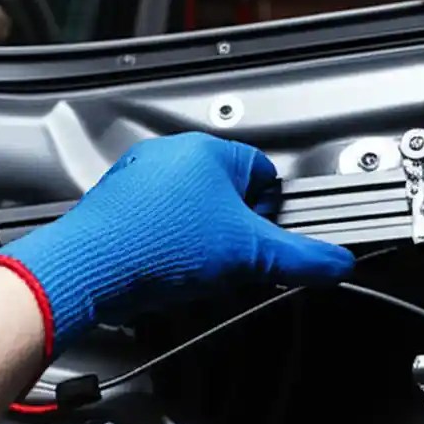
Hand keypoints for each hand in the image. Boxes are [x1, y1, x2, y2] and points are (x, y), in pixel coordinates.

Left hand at [0, 132, 352, 353]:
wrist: (89, 272)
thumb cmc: (158, 248)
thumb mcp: (251, 256)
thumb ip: (303, 259)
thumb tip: (335, 261)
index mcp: (208, 152)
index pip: (267, 176)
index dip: (274, 214)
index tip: (268, 240)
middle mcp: (171, 155)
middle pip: (232, 193)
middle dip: (238, 229)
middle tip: (234, 258)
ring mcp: (140, 178)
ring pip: (195, 208)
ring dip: (204, 238)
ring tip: (198, 266)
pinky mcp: (116, 205)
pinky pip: (161, 221)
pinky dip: (171, 245)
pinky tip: (168, 268)